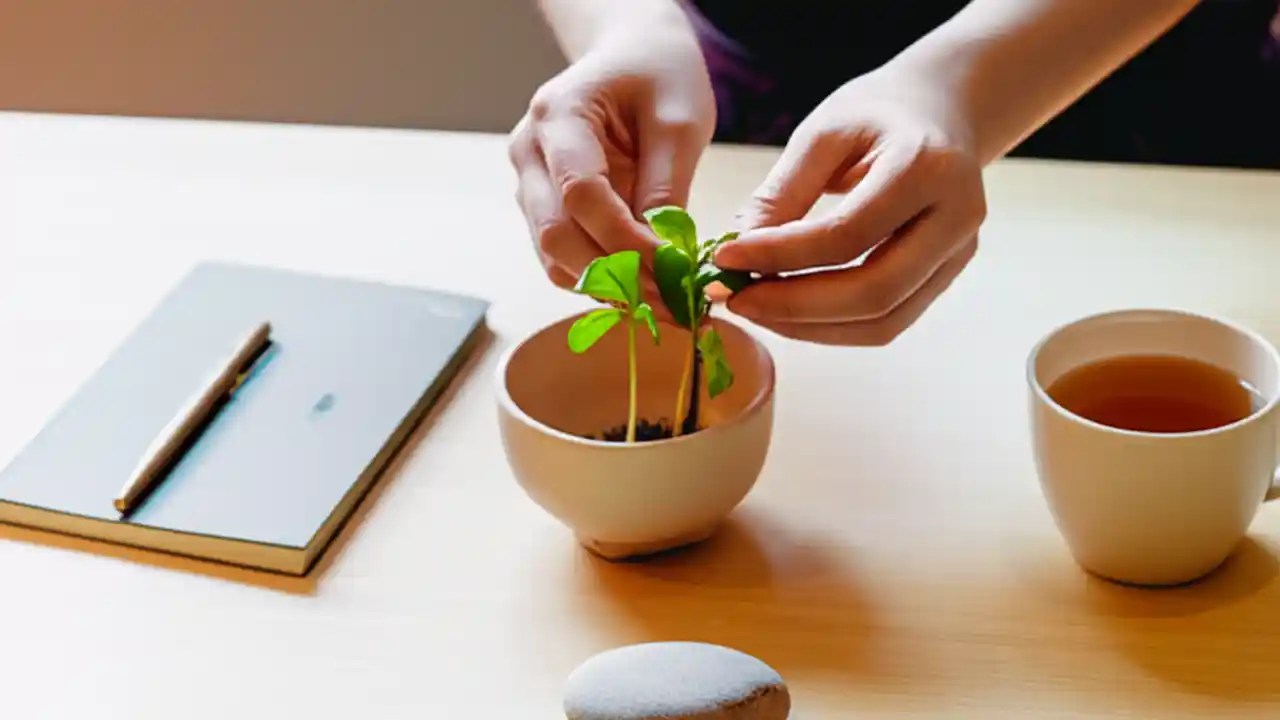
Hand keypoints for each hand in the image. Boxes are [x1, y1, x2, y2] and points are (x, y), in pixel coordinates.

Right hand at [508, 23, 714, 291]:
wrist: (631, 57)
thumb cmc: (658, 77)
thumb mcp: (679, 121)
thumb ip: (667, 188)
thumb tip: (664, 259)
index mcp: (559, 116)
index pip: (581, 194)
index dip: (626, 241)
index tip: (674, 269)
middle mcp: (530, 153)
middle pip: (555, 235)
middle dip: (616, 277)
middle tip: (673, 303)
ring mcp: (529, 183)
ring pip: (553, 257)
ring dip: (608, 288)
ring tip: (666, 304)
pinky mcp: (542, 207)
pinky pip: (564, 258)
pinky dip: (602, 281)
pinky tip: (645, 288)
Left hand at [714, 67, 986, 345]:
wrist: (942, 111)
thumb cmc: (878, 113)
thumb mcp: (824, 133)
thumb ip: (783, 192)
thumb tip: (738, 251)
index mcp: (928, 168)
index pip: (846, 234)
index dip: (780, 254)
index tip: (724, 257)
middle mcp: (957, 217)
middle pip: (874, 291)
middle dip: (794, 306)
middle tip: (736, 299)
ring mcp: (957, 254)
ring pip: (883, 322)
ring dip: (810, 327)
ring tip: (756, 307)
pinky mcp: (945, 278)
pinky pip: (887, 323)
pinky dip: (832, 328)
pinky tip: (788, 311)